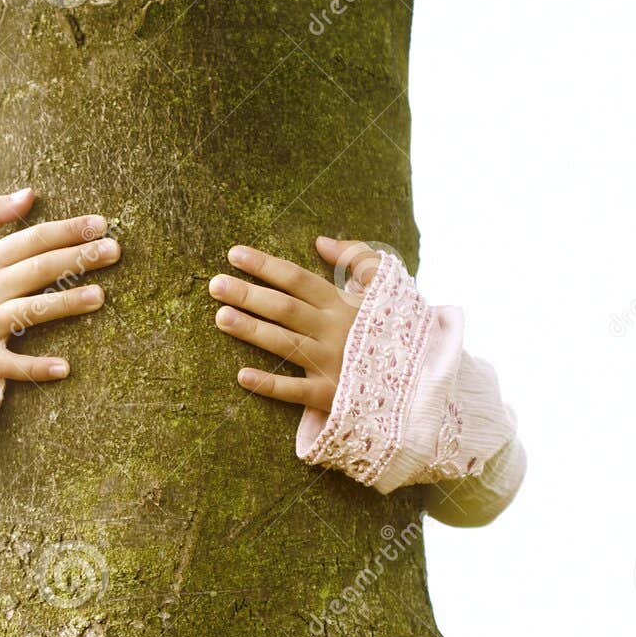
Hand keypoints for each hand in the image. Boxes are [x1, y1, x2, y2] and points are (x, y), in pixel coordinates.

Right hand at [0, 188, 120, 403]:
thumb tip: (29, 193)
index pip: (33, 238)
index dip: (67, 229)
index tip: (101, 223)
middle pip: (40, 269)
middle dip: (78, 258)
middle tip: (115, 250)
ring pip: (31, 312)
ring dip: (65, 304)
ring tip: (100, 296)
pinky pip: (11, 364)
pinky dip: (35, 368)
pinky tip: (64, 369)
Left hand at [208, 237, 382, 410]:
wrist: (421, 380)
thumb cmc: (396, 329)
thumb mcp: (388, 287)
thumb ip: (359, 258)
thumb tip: (321, 241)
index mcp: (343, 304)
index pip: (297, 279)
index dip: (265, 265)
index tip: (235, 254)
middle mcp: (334, 331)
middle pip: (285, 308)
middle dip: (249, 294)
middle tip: (215, 285)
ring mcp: (332, 363)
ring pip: (285, 344)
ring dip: (252, 330)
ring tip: (220, 318)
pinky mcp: (331, 395)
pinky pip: (296, 391)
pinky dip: (270, 384)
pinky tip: (242, 375)